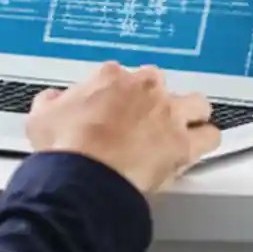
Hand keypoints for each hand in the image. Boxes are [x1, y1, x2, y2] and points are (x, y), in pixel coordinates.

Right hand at [25, 62, 221, 194]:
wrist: (84, 175)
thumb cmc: (64, 148)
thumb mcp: (42, 118)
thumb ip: (51, 103)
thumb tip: (51, 100)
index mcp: (111, 78)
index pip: (122, 76)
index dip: (118, 94)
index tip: (114, 108)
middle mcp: (146, 89)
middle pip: (161, 85)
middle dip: (154, 100)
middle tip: (144, 120)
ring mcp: (169, 115)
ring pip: (196, 105)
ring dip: (191, 115)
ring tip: (182, 129)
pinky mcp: (183, 143)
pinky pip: (210, 137)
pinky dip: (205, 142)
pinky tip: (199, 148)